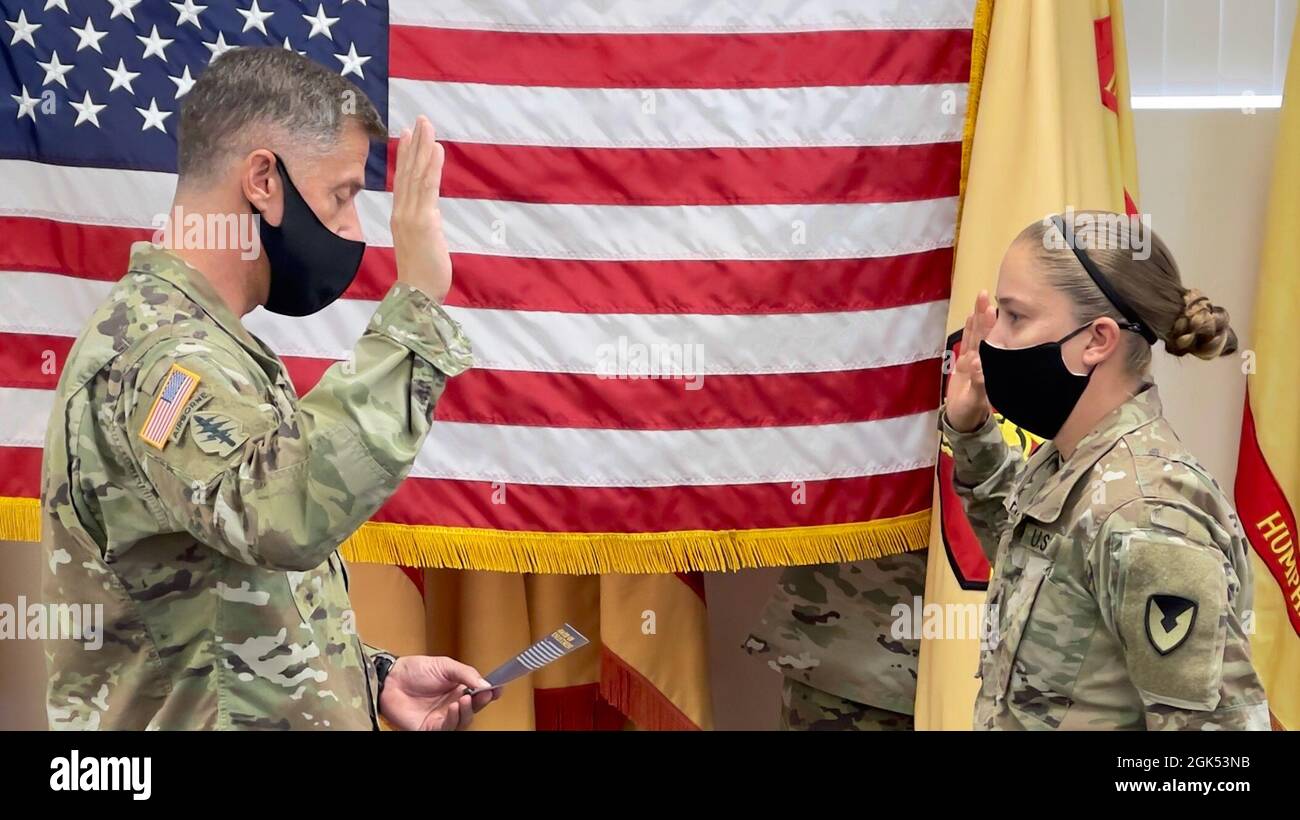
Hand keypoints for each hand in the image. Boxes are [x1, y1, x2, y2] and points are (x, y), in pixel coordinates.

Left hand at [378, 656, 499, 730]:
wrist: (390, 678)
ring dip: (467, 712)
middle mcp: (451, 705)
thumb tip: (486, 683)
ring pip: (462, 722)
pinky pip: (446, 729)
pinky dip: (453, 720)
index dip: (490, 693)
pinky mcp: (429, 728)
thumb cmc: (414, 670)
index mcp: (458, 689)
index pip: (479, 694)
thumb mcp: (445, 666)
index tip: (497, 689)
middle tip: (484, 694)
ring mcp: (441, 718)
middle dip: (481, 703)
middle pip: (473, 710)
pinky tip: (454, 708)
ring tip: (465, 699)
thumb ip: (466, 674)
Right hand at [391, 116, 452, 302]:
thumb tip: (432, 214)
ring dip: (423, 148)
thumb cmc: (422, 275)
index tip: (408, 134)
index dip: (406, 156)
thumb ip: (427, 225)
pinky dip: (431, 166)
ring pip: (416, 174)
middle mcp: (402, 212)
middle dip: (414, 144)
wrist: (417, 295)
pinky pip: (427, 188)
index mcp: (401, 217)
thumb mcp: (424, 243)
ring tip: (427, 126)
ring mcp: (411, 216)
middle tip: (419, 120)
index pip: (404, 180)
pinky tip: (436, 149)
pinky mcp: (424, 221)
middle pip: (408, 171)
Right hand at [945, 289, 996, 432]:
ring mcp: (972, 361)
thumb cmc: (970, 411)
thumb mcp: (974, 400)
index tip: (993, 309)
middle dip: (983, 315)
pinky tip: (970, 317)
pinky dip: (968, 331)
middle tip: (985, 295)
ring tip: (981, 300)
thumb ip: (977, 384)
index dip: (989, 326)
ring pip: (975, 336)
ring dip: (977, 319)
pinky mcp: (963, 364)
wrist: (962, 419)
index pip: (988, 342)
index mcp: (985, 367)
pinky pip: (966, 344)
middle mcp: (980, 361)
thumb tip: (977, 365)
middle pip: (982, 334)